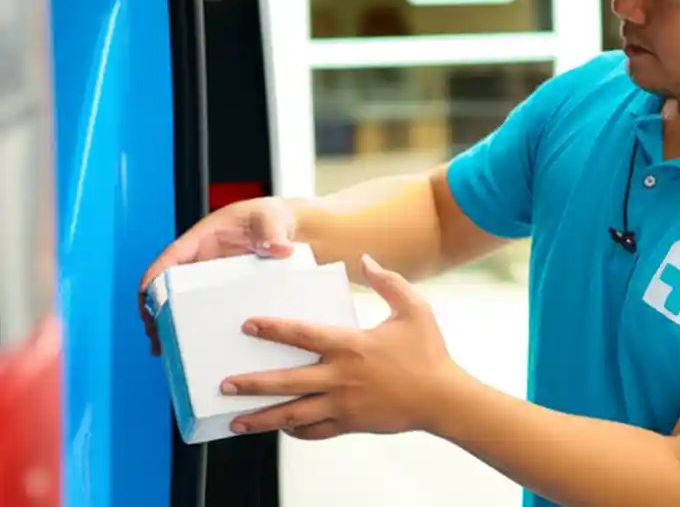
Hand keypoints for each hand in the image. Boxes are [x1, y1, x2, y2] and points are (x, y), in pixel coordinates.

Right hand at [138, 197, 299, 354]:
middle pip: (166, 284)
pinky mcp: (221, 290)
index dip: (153, 277)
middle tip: (155, 334)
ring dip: (169, 320)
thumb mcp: (271, 220)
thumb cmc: (271, 216)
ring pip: (180, 299)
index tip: (145, 299)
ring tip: (164, 347)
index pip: (170, 258)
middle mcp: (199, 259)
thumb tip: (278, 249)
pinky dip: (194, 323)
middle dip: (155, 309)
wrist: (286, 228)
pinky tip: (194, 343)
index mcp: (202, 239)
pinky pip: (202, 306)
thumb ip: (272, 234)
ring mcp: (208, 276)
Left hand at [220, 254, 463, 439]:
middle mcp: (341, 377)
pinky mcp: (350, 424)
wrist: (444, 398)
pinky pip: (314, 431)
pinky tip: (280, 426)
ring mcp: (344, 404)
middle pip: (287, 382)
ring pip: (293, 414)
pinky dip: (294, 430)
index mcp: (352, 345)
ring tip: (235, 419)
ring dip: (262, 417)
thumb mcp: (415, 309)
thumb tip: (365, 259)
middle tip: (224, 384)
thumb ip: (389, 282)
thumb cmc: (429, 352)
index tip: (248, 326)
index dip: (274, 329)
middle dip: (252, 384)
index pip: (304, 335)